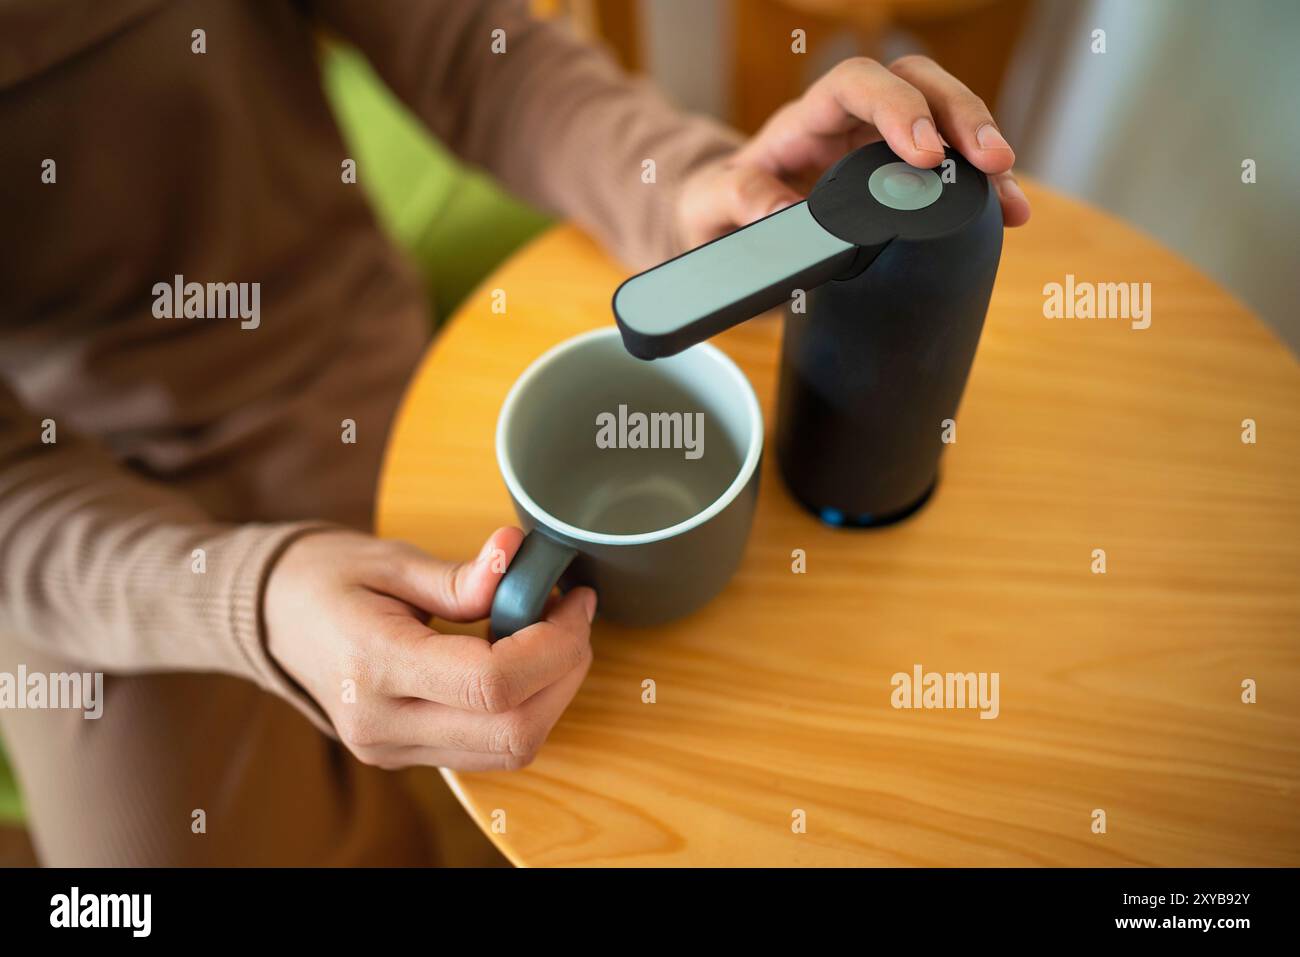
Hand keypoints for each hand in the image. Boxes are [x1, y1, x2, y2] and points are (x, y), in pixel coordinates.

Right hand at [264, 527, 594, 770]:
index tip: (574, 599)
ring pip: (512, 750)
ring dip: (553, 693)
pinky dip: (525, 707)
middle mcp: (384, 725)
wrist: (269, 618)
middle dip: (566, 671)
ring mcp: (393, 750)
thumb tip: (519, 555)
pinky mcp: (406, 755)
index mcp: (375, 666)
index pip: (493, 683)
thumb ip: (461, 575)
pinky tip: (522, 660)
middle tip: (572, 616)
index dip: (555, 643)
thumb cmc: (325, 578)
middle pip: (515, 731)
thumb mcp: (391, 560)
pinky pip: (490, 748)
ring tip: (549, 633)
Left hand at [675, 55, 1029, 249]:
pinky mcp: (899, 181)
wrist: (724, 226)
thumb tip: (783, 214)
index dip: (897, 107)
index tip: (924, 154)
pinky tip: (1006, 213)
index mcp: (806, 118)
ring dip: (982, 151)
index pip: (857, 84)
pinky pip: (948, 170)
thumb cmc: (717, 204)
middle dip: (961, 117)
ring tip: (1009, 195)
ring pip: (945, 121)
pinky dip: (979, 189)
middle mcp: (851, 123)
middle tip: (991, 161)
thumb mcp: (712, 203)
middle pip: (918, 86)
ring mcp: (880, 148)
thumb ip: (740, 200)